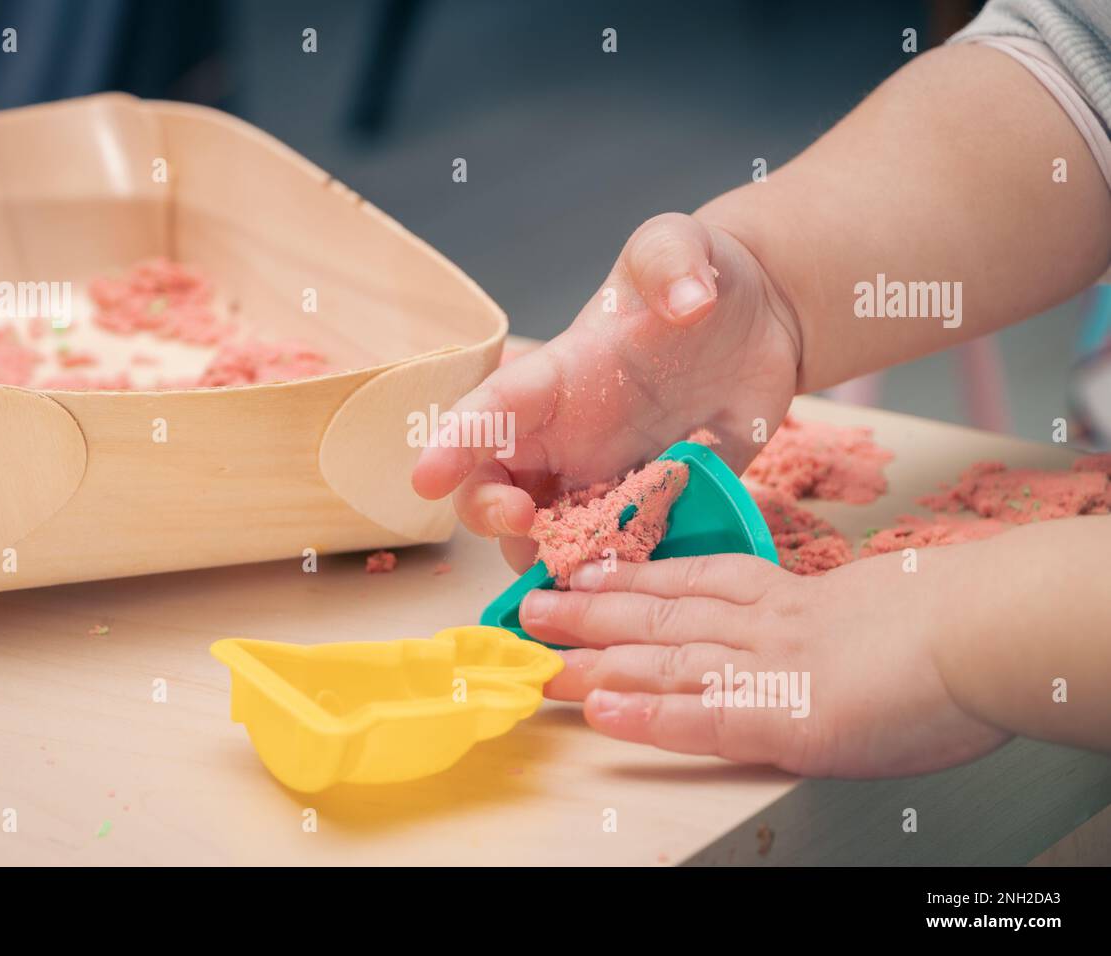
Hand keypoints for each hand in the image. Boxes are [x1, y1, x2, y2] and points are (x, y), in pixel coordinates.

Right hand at [411, 213, 800, 571]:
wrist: (763, 324)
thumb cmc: (702, 279)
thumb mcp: (681, 247)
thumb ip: (672, 260)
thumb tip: (688, 299)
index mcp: (557, 378)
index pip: (490, 411)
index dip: (452, 445)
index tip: (424, 479)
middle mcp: (569, 438)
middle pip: (494, 490)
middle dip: (490, 515)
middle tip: (527, 523)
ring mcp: (607, 479)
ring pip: (549, 539)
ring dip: (553, 561)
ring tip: (586, 568)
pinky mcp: (654, 509)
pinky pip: (622, 555)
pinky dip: (622, 576)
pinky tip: (642, 583)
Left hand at [529, 551, 1010, 777]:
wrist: (982, 632)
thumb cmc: (947, 622)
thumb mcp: (874, 602)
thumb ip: (826, 614)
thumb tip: (812, 628)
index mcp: (785, 599)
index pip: (691, 582)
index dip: (631, 577)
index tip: (583, 569)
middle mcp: (761, 626)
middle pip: (658, 616)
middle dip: (589, 613)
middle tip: (528, 608)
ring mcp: (767, 670)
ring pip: (663, 660)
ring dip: (594, 660)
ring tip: (538, 658)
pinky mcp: (782, 720)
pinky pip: (701, 719)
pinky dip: (647, 717)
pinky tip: (600, 715)